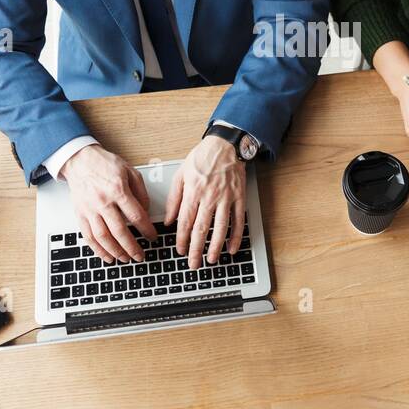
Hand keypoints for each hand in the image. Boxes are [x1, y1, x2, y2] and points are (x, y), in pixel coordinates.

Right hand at [62, 143, 154, 263]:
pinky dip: (98, 249)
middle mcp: (103, 201)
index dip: (147, 229)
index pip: (136, 216)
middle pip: (120, 231)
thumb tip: (146, 211)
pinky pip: (88, 236)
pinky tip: (106, 256)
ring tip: (125, 259)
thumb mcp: (130, 171)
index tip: (153, 237)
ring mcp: (90, 209)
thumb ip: (141, 192)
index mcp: (118, 190)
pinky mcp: (81, 214)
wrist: (80, 160)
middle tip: (140, 255)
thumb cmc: (104, 164)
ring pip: (103, 237)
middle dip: (132, 247)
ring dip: (115, 251)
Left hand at [165, 135, 245, 269]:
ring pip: (220, 228)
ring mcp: (226, 198)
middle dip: (196, 249)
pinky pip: (239, 220)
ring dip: (216, 246)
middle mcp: (209, 197)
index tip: (180, 250)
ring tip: (211, 260)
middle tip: (193, 264)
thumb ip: (174, 198)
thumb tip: (169, 219)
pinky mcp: (239, 197)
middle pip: (202, 229)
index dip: (182, 239)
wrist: (226, 144)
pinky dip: (236, 236)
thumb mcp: (181, 174)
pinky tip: (232, 247)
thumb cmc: (202, 157)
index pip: (186, 221)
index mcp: (193, 191)